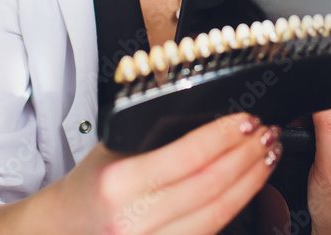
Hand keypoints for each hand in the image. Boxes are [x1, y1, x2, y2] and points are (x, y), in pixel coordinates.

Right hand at [55, 113, 282, 233]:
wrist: (63, 230)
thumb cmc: (89, 187)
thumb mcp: (111, 148)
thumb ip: (152, 132)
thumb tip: (205, 109)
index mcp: (118, 182)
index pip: (189, 155)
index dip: (226, 136)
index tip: (247, 119)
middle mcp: (133, 219)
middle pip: (211, 185)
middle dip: (247, 156)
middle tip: (267, 134)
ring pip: (218, 214)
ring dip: (251, 182)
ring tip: (267, 156)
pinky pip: (209, 232)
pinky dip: (234, 207)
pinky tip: (246, 188)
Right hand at [308, 102, 330, 234]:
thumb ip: (328, 126)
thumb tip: (322, 90)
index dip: (321, 90)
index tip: (304, 100)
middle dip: (312, 105)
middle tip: (301, 128)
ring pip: (324, 110)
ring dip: (308, 118)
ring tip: (304, 140)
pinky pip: (320, 125)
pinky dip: (308, 129)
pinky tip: (304, 142)